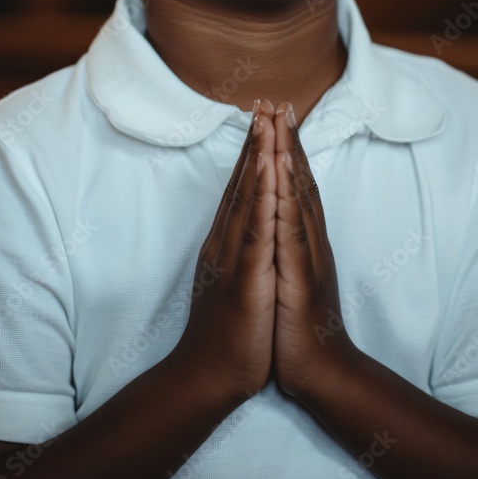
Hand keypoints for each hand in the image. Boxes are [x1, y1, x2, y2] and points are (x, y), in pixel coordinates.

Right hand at [175, 98, 277, 403]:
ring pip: (248, 198)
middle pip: (244, 182)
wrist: (208, 376)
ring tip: (267, 122)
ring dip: (259, 158)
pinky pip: (254, 232)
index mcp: (230, 242)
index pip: (243, 188)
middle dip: (257, 141)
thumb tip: (246, 226)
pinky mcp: (244, 277)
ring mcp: (234, 256)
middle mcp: (228, 241)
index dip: (254, 151)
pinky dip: (261, 200)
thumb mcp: (236, 280)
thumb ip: (239, 250)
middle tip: (265, 101)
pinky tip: (268, 176)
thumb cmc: (228, 332)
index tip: (265, 118)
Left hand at [271, 102, 355, 400]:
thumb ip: (288, 246)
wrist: (321, 372)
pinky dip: (286, 195)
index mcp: (300, 239)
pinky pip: (291, 228)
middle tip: (279, 102)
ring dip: (288, 156)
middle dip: (287, 139)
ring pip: (297, 196)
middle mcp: (307, 239)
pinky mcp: (300, 274)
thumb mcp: (290, 276)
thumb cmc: (300, 325)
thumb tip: (279, 220)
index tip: (276, 116)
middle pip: (298, 181)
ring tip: (280, 122)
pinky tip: (281, 171)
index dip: (286, 149)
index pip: (293, 185)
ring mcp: (306, 254)